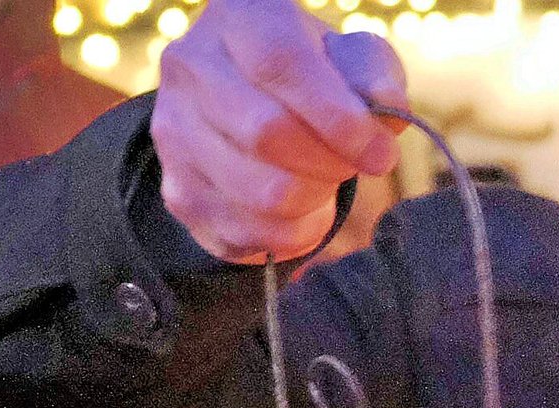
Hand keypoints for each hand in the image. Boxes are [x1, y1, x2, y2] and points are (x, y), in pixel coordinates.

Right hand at [152, 0, 406, 260]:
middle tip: (351, 165)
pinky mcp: (178, 190)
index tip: (379, 154)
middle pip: (266, 133)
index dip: (338, 117)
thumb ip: (376, 77)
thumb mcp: (354, 61)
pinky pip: (247, 234)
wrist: (252, 108)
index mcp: (238, 16)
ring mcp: (173, 131)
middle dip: (330, 163)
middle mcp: (190, 66)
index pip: (280, 64)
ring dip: (315, 201)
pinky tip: (301, 209)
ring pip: (260, 193)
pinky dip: (292, 234)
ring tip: (324, 183)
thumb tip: (385, 111)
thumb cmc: (317, 79)